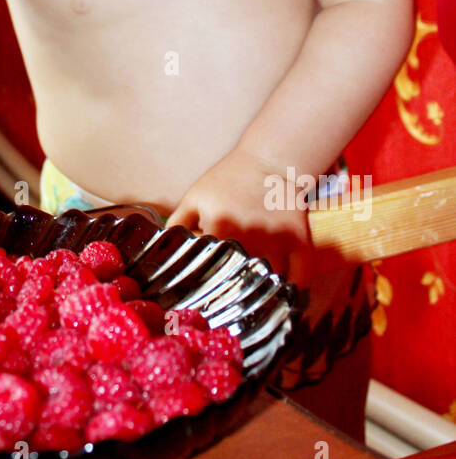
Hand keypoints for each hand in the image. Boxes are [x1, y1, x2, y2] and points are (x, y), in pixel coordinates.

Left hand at [164, 147, 321, 287]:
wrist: (267, 161)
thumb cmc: (226, 181)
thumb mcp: (194, 198)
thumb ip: (177, 226)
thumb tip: (160, 254)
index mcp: (219, 224)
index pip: (208, 268)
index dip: (205, 281)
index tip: (203, 291)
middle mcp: (249, 233)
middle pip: (238, 279)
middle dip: (231, 289)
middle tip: (227, 297)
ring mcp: (276, 237)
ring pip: (266, 281)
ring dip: (259, 290)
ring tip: (251, 295)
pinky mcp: (299, 238)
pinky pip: (299, 276)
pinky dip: (292, 289)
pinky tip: (283, 295)